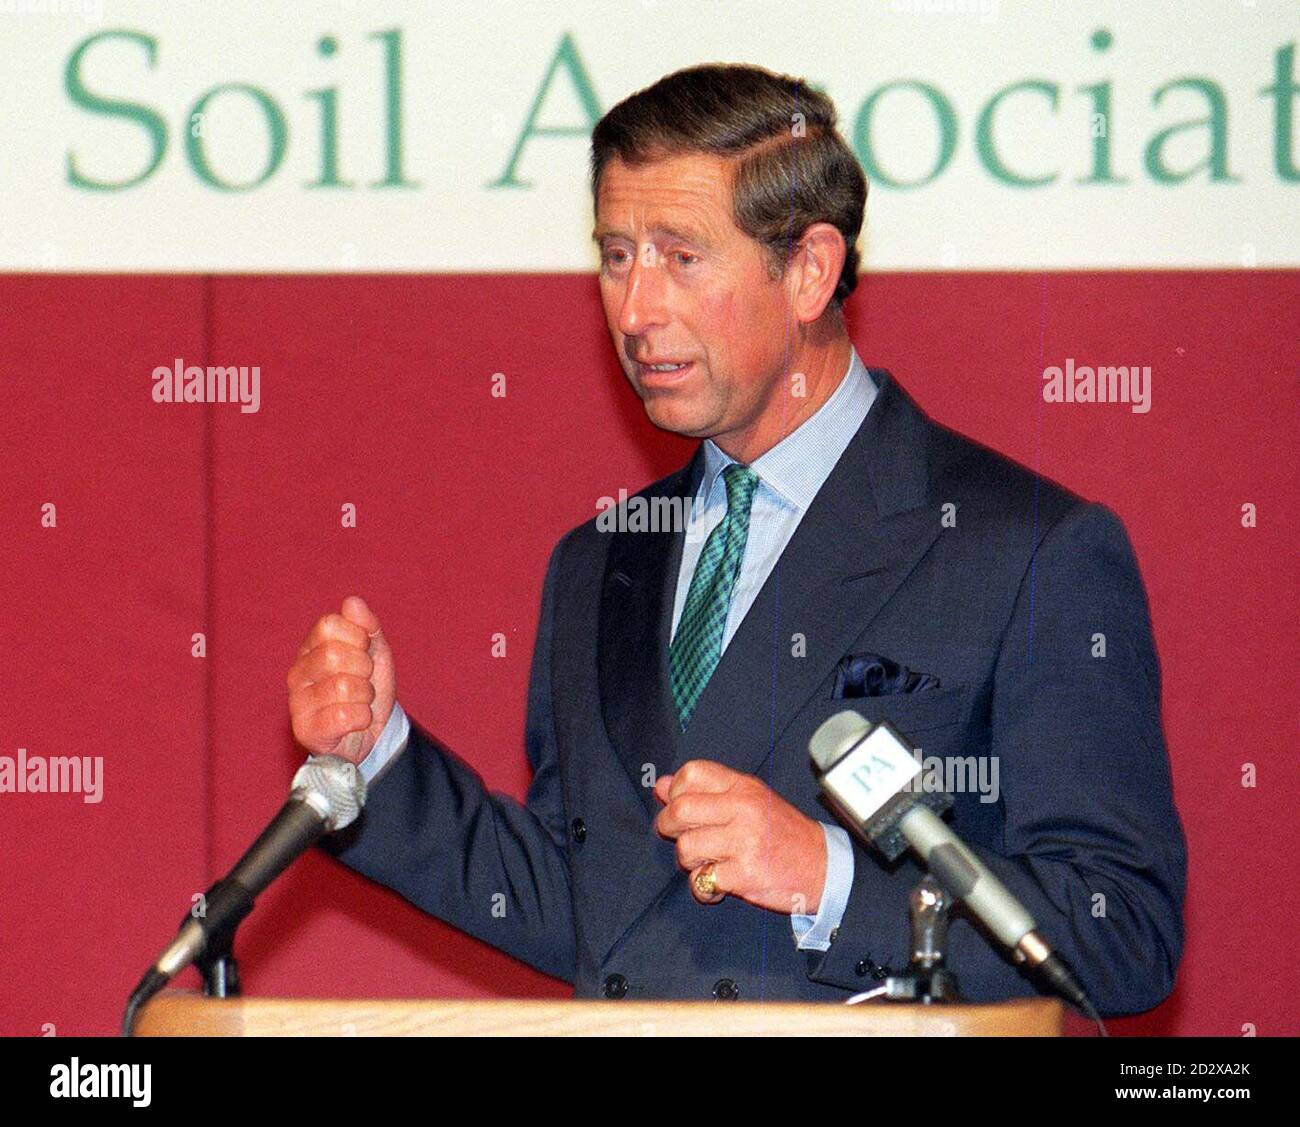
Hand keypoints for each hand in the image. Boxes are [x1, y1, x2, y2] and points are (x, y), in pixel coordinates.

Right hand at [287, 595, 395, 764]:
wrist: (372, 734)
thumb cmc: (368, 688)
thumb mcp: (375, 652)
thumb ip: (366, 626)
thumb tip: (352, 602)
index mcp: (310, 648)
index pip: (329, 624)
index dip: (358, 637)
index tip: (364, 652)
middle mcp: (297, 673)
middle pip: (333, 654)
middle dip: (364, 668)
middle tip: (364, 681)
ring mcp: (298, 703)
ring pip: (342, 686)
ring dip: (365, 695)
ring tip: (360, 702)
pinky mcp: (305, 731)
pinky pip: (344, 716)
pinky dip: (362, 718)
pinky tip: (356, 721)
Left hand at [653, 760, 827, 915]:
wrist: (824, 867)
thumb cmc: (783, 832)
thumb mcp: (749, 800)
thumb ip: (707, 792)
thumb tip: (661, 785)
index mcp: (743, 787)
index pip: (691, 773)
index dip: (676, 791)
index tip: (683, 807)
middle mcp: (743, 810)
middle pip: (679, 810)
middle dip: (669, 827)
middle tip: (684, 837)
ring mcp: (744, 842)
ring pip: (686, 848)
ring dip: (690, 862)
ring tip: (708, 862)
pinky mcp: (745, 874)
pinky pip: (701, 881)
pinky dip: (704, 888)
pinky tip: (718, 883)